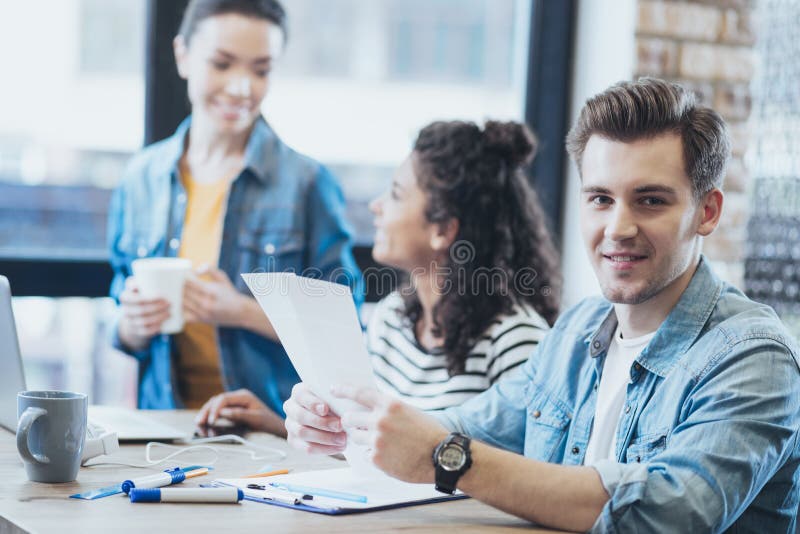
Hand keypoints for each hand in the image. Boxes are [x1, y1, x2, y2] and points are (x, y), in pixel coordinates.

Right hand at [117, 276, 169, 350]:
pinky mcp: (135, 331)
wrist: (134, 315)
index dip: (148, 297)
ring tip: (169, 312)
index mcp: (126, 296)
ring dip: (158, 317)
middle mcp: (125, 308)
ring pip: (143, 321)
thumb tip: (181, 270)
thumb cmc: (143, 295)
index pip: (133, 296)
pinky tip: (162, 326)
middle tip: (170, 303)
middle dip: (156, 307)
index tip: (163, 294)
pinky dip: (154, 329)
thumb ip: (152, 277)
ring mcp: (130, 321)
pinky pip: (144, 331)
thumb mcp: (143, 285)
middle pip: (140, 309)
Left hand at [183, 265, 248, 327]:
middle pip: (184, 291)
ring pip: (182, 302)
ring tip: (185, 292)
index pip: (189, 281)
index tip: (187, 275)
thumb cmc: (229, 293)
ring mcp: (203, 313)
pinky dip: (183, 309)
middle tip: (184, 282)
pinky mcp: (201, 320)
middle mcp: (206, 303)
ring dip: (182, 296)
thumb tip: (195, 270)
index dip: (185, 277)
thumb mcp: (222, 277)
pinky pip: (184, 314)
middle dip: (182, 285)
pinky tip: (187, 304)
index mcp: (211, 291)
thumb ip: (209, 269)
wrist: (240, 312)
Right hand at [195, 389, 286, 436]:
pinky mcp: (231, 411)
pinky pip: (218, 412)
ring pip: (215, 406)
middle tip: (199, 422)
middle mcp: (237, 397)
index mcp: (243, 396)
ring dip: (206, 414)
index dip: (215, 408)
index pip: (224, 398)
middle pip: (216, 401)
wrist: (274, 426)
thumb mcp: (255, 419)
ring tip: (199, 424)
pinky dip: (210, 418)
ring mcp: (233, 403)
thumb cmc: (267, 421)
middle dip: (206, 411)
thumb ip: (239, 414)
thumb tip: (222, 412)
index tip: (211, 421)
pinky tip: (205, 424)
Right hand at [283, 383, 346, 454]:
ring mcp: (290, 425)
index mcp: (299, 392)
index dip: (313, 403)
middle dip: (322, 422)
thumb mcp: (334, 395)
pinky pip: (307, 448)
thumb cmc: (335, 402)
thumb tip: (343, 404)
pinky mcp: (294, 440)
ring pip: (303, 433)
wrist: (333, 417)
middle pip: (301, 416)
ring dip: (324, 438)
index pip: (301, 396)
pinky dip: (324, 449)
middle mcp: (290, 407)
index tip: (326, 409)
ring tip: (342, 439)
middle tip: (339, 426)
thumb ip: (335, 397)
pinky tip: (338, 447)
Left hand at [332, 385, 446, 483]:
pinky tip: (390, 456)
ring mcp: (377, 441)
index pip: (359, 393)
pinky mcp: (376, 459)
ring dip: (363, 439)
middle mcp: (380, 421)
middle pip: (349, 418)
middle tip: (355, 424)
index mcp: (390, 405)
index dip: (344, 390)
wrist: (442, 457)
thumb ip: (388, 409)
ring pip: (356, 437)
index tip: (334, 389)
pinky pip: (366, 454)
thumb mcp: (409, 411)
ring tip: (382, 443)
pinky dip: (374, 455)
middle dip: (350, 421)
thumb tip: (368, 408)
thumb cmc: (429, 432)